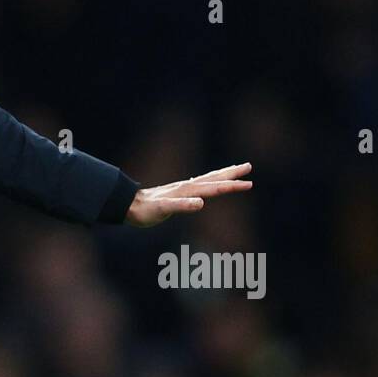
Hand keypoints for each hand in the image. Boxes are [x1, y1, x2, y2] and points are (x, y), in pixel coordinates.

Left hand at [125, 162, 252, 227]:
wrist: (128, 205)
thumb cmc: (144, 210)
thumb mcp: (162, 209)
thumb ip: (181, 206)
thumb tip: (201, 203)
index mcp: (187, 191)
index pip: (214, 188)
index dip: (232, 186)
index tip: (249, 184)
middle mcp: (186, 187)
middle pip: (214, 178)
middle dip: (232, 173)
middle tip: (249, 166)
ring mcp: (182, 189)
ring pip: (207, 180)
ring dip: (223, 176)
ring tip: (236, 171)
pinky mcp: (178, 194)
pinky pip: (198, 187)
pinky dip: (209, 184)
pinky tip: (210, 185)